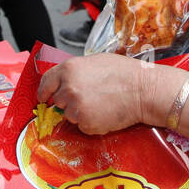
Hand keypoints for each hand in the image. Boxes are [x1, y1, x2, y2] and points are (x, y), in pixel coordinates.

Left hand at [38, 53, 169, 134]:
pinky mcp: (86, 124)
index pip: (46, 82)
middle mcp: (68, 89)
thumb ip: (75, 72)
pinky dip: (91, 123)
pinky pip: (82, 126)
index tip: (45, 97)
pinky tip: (105, 112)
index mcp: (68, 69)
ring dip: (80, 113)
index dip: (45, 91)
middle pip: (58, 101)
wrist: (143, 90)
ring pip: (70, 115)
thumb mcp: (94, 62)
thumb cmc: (124, 73)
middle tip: (89, 97)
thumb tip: (64, 81)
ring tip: (101, 103)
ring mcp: (76, 108)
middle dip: (69, 101)